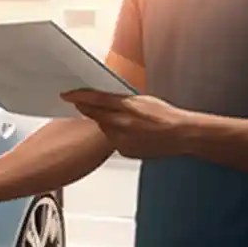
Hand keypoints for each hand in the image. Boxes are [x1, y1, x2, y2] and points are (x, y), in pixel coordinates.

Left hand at [61, 91, 194, 159]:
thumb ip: (119, 100)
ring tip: (127, 122)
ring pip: (105, 130)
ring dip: (107, 124)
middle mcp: (122, 124)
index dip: (79, 97)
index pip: (96, 100)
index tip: (66, 95)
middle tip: (89, 105)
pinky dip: (117, 136)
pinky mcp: (125, 152)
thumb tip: (101, 98)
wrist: (181, 135)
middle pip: (96, 116)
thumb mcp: (141, 100)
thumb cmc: (165, 115)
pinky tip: (132, 134)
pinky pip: (114, 141)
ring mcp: (122, 140)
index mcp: (126, 107)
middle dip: (91, 110)